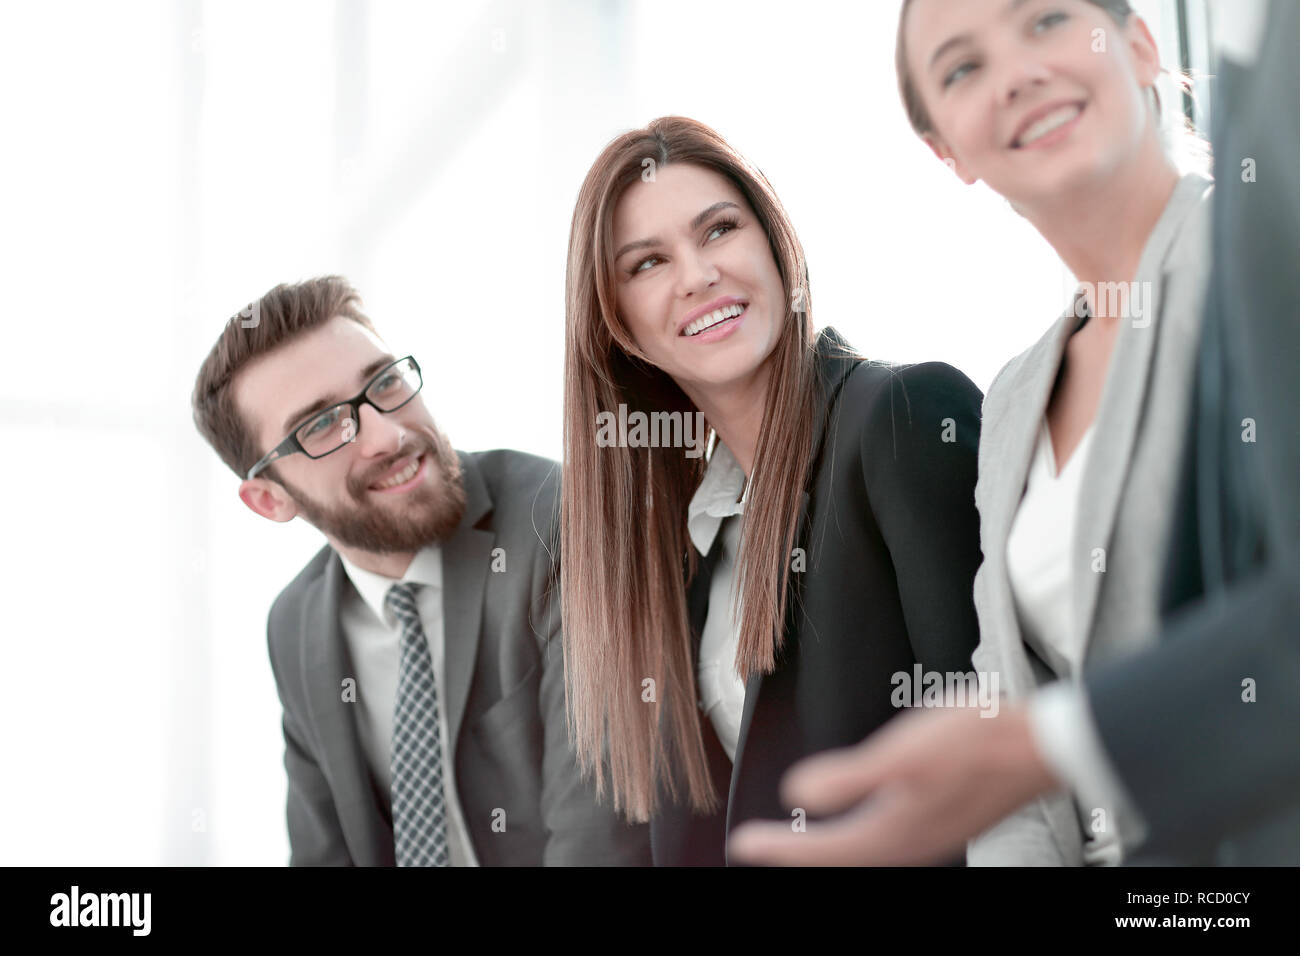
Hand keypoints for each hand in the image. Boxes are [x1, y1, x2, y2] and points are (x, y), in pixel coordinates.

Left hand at [728, 703, 1061, 864]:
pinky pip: (883, 837)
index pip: (824, 848)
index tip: (744, 843)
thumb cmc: (979, 743)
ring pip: (862, 850)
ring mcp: (929, 831)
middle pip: (840, 856)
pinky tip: (858, 818)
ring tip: (796, 840)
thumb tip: (800, 791)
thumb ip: (850, 775)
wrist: (1039, 744)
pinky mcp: (942, 816)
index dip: (781, 848)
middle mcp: (911, 840)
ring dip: (825, 847)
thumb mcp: (905, 751)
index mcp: (896, 829)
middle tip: (759, 846)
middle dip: (797, 853)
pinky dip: (855, 834)